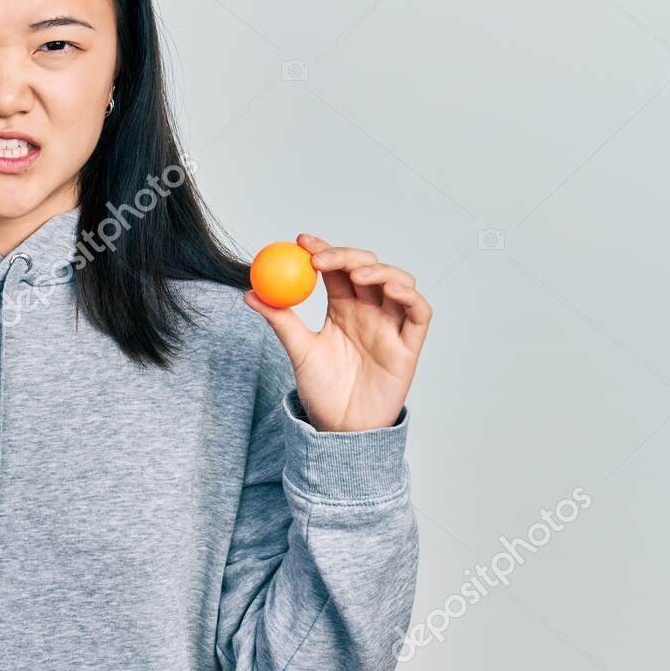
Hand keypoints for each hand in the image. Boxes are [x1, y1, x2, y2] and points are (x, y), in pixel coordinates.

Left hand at [243, 234, 430, 431]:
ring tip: (356, 274)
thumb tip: (250, 292)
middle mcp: (369, 312)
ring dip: (380, 271)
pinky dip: (410, 296)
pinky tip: (391, 290)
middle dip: (347, 256)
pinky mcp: (409, 346)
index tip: (302, 241)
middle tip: (321, 259)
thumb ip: (280, 321)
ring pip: (398, 283)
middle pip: (367, 269)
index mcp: (342, 308)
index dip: (323, 250)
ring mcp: (390, 326)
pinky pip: (419, 314)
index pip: (336, 269)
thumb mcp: (298, 351)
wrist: (340, 428)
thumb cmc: (322, 391)